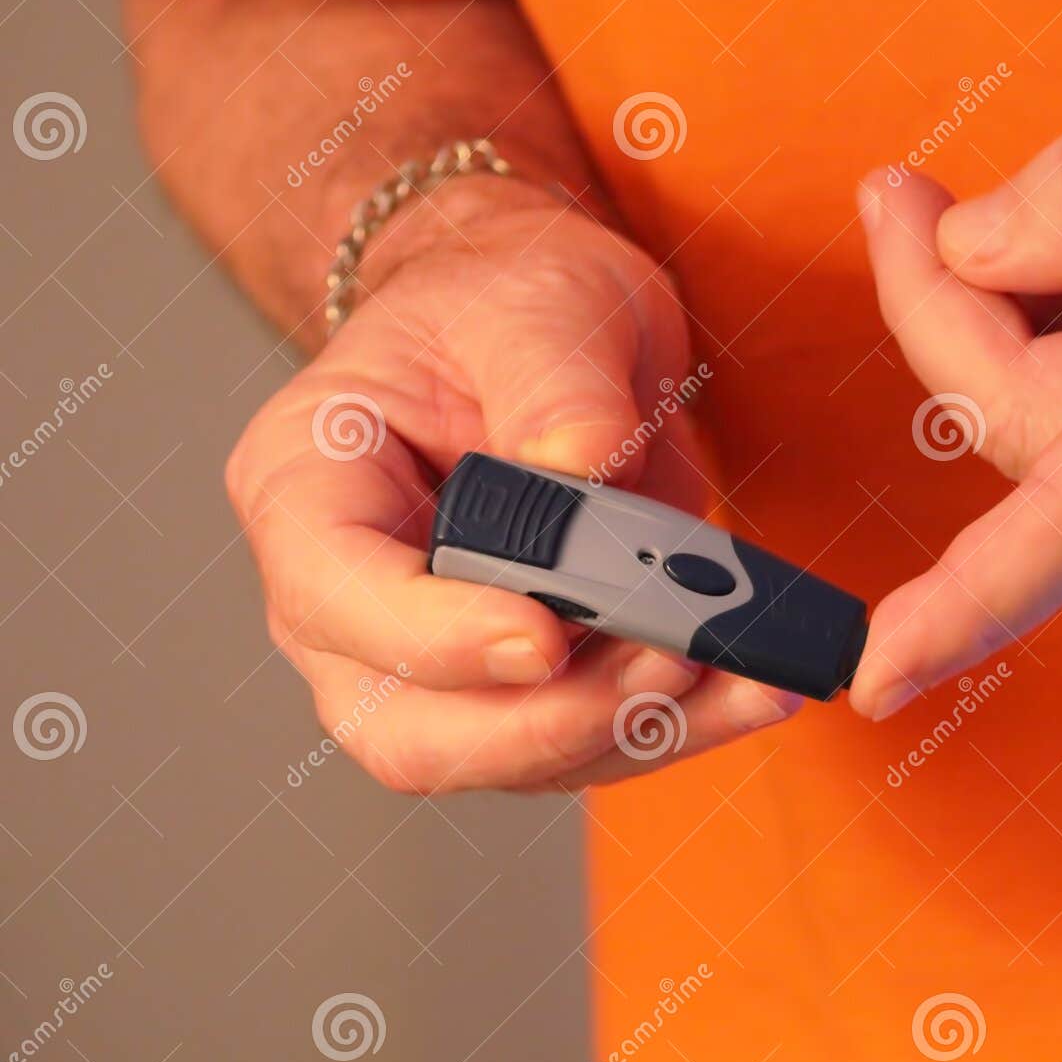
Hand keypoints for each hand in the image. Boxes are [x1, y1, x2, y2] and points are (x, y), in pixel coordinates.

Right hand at [227, 179, 800, 793]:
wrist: (546, 337)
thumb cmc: (509, 304)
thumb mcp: (536, 302)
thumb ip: (554, 384)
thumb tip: (584, 474)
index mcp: (307, 489)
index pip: (338, 597)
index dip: (435, 639)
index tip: (545, 639)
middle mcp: (347, 603)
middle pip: (412, 729)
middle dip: (550, 722)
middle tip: (670, 663)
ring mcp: (429, 663)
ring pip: (513, 758)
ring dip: (638, 733)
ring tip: (747, 677)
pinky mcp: (518, 692)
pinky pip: (587, 741)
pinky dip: (677, 725)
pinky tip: (754, 687)